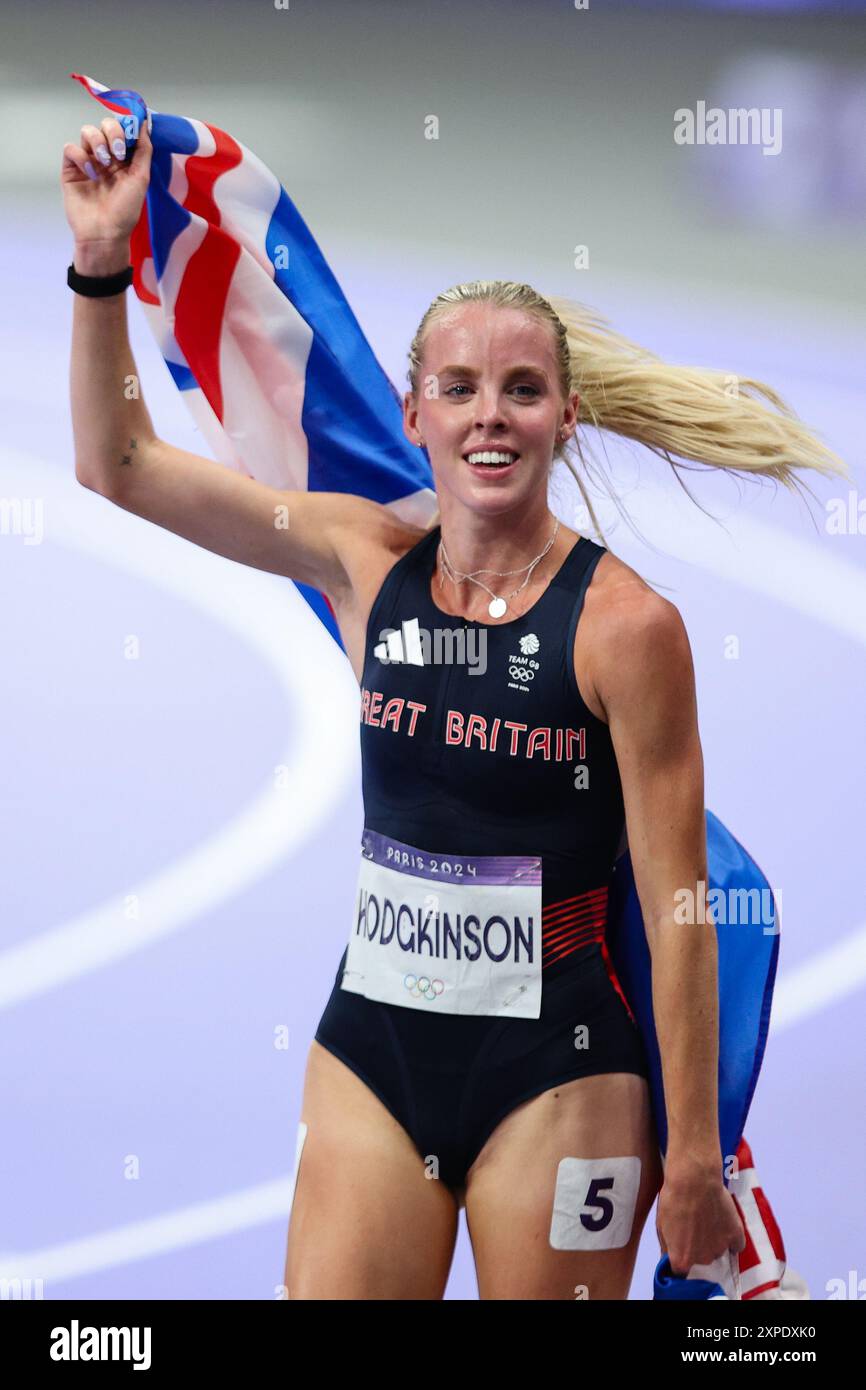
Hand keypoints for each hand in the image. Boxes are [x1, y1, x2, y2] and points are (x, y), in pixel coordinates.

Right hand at [61, 114, 152, 255]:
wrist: (104, 233)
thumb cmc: (125, 211)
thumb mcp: (141, 178)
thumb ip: (144, 150)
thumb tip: (145, 123)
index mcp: (125, 160)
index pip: (124, 130)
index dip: (127, 127)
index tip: (131, 133)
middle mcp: (106, 158)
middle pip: (105, 125)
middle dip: (113, 132)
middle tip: (118, 151)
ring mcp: (88, 161)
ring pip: (87, 131)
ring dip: (97, 141)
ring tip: (104, 162)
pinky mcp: (71, 169)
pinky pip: (71, 148)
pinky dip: (81, 156)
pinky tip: (90, 172)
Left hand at [656, 1155, 745, 1276]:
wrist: (694, 1179)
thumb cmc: (673, 1199)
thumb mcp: (661, 1225)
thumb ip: (667, 1249)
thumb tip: (669, 1261)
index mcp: (682, 1259)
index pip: (681, 1273)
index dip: (681, 1260)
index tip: (681, 1250)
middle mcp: (703, 1259)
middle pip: (700, 1260)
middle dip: (696, 1247)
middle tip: (692, 1226)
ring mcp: (721, 1248)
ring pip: (717, 1251)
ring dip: (712, 1240)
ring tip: (706, 1218)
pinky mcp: (736, 1235)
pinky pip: (736, 1245)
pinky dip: (732, 1238)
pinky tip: (724, 1225)